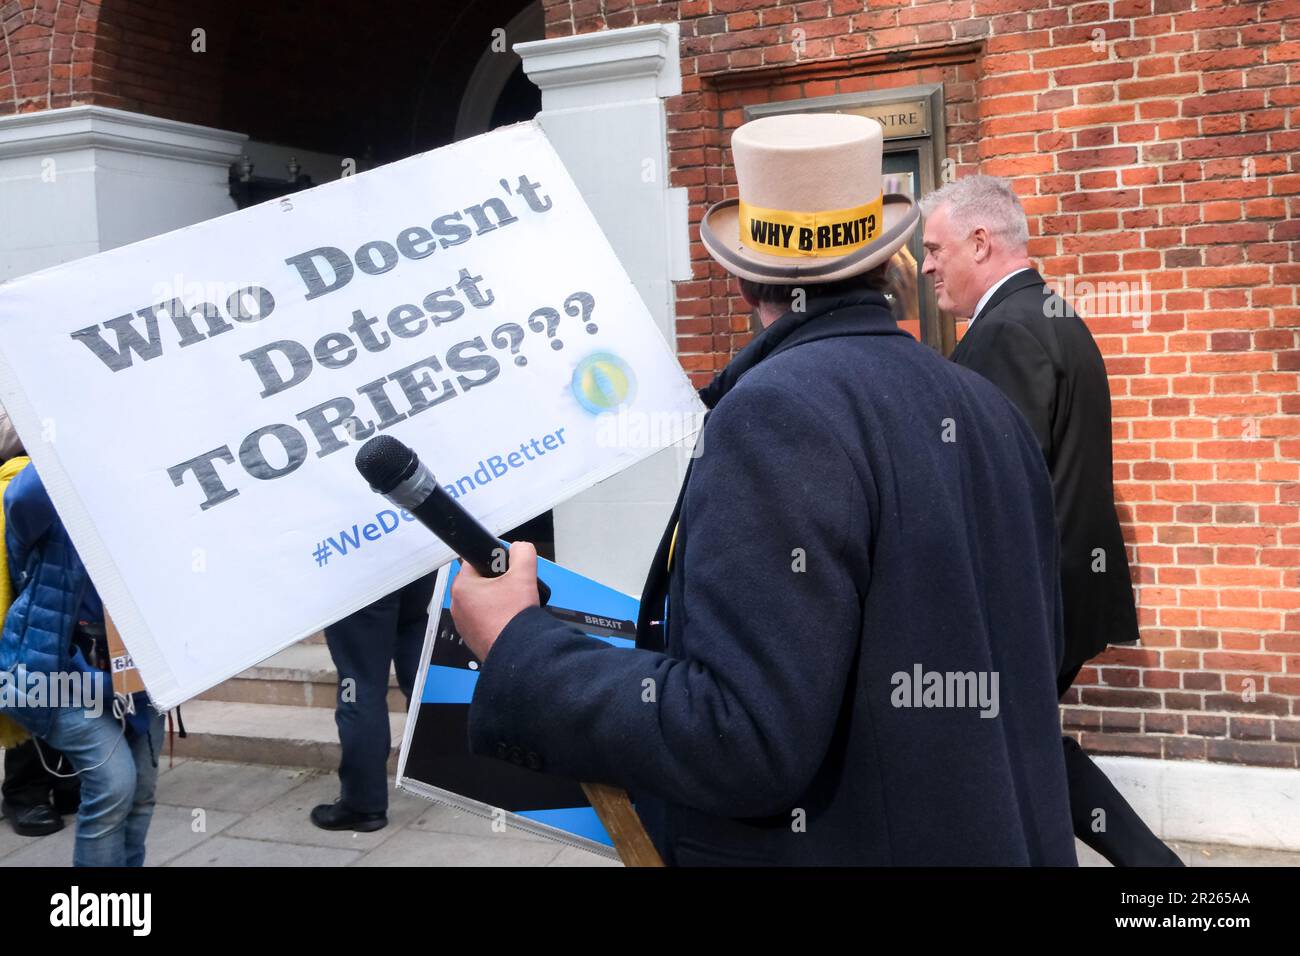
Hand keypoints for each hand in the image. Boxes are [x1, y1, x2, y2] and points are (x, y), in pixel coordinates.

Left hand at [450, 541, 539, 662]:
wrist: (518, 653)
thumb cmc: (515, 617)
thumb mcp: (524, 575)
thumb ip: (523, 552)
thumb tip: (520, 548)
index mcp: (462, 586)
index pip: (475, 561)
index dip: (495, 562)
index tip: (507, 570)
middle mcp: (457, 605)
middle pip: (479, 581)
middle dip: (497, 582)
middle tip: (513, 588)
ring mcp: (462, 623)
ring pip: (481, 601)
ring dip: (496, 600)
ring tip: (513, 605)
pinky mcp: (471, 637)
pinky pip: (482, 619)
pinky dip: (494, 617)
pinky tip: (508, 620)